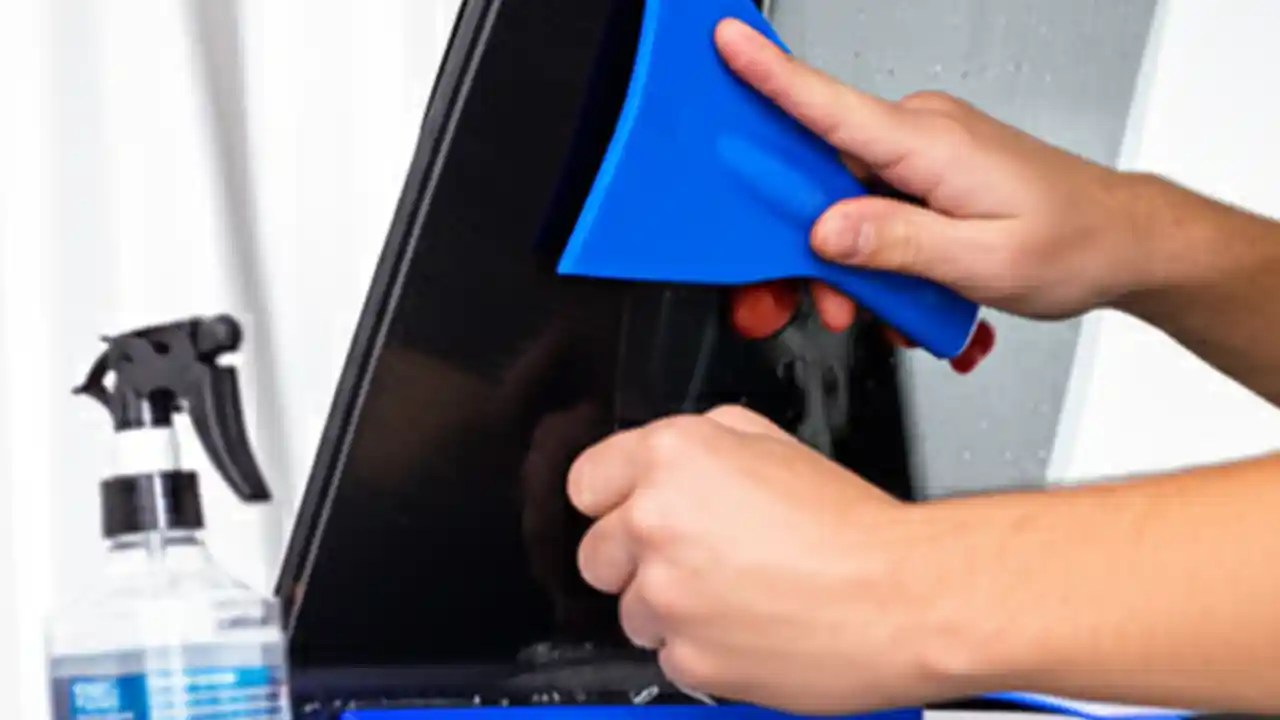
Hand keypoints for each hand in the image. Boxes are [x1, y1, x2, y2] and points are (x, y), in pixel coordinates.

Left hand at [566, 406, 956, 712]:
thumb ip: (704, 442)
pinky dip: (701, 650)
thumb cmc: (852, 524)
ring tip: (736, 596)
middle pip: (596, 554)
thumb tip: (667, 463)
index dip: (613, 500)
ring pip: (631, 613)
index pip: (585, 483)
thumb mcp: (773, 441)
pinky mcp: (688, 657)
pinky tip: (750, 629)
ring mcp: (667, 595)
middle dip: (635, 560)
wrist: (904, 596)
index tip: (629, 513)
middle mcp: (656, 521)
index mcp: (673, 458)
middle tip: (696, 559)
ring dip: (669, 610)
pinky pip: (670, 657)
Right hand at [717, 19, 1151, 358]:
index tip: (728, 43)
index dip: (770, 74)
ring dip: (848, 261)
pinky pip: (872, 207)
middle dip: (804, 244)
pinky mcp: (926, 172)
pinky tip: (902, 287)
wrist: (1123, 241)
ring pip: (843, 201)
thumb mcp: (982, 261)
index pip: (830, 103)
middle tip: (820, 302)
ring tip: (887, 307)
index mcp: (929, 145)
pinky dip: (874, 252)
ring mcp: (922, 152)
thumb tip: (826, 233)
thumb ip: (897, 245)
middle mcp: (920, 135)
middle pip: (820, 176)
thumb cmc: (1073, 244)